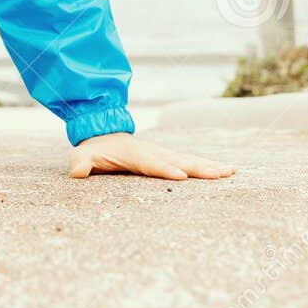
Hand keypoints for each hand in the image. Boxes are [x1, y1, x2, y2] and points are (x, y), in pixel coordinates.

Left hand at [69, 133, 234, 180]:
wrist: (103, 131)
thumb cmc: (94, 149)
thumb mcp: (82, 155)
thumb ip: (80, 163)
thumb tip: (76, 172)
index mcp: (134, 154)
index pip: (151, 164)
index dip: (165, 169)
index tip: (181, 176)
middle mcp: (153, 152)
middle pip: (178, 160)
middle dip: (198, 168)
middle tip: (220, 174)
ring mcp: (163, 153)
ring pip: (189, 160)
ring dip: (209, 166)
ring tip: (231, 171)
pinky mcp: (169, 157)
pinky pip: (190, 161)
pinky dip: (207, 165)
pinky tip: (225, 171)